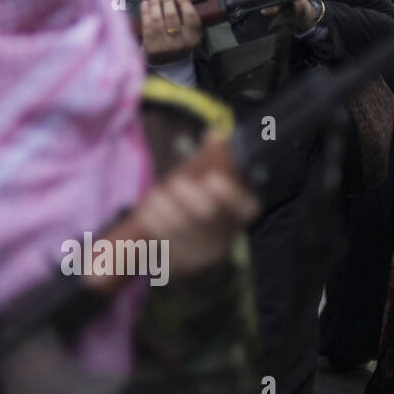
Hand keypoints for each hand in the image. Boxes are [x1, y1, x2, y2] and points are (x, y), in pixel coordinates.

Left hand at [130, 133, 259, 277]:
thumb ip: (217, 155)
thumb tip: (215, 134)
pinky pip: (163, 241)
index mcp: (242, 212)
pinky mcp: (180, 260)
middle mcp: (226, 235)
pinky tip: (148, 211)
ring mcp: (203, 251)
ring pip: (181, 229)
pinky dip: (154, 223)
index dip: (230, 195)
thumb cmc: (206, 200)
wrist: (195, 244)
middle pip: (207, 217)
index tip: (212, 179)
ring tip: (157, 196)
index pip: (245, 207)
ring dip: (164, 208)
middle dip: (188, 197)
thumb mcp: (216, 179)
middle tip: (175, 183)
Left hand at [141, 0, 201, 64]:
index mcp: (193, 39)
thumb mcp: (189, 27)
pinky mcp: (150, 46)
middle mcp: (179, 43)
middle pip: (172, 16)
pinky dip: (145, 11)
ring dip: (155, 3)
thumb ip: (188, 6)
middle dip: (168, 0)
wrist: (166, 62)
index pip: (191, 17)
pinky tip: (146, 3)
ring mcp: (163, 45)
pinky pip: (147, 24)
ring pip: (158, 19)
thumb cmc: (180, 39)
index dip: (184, 2)